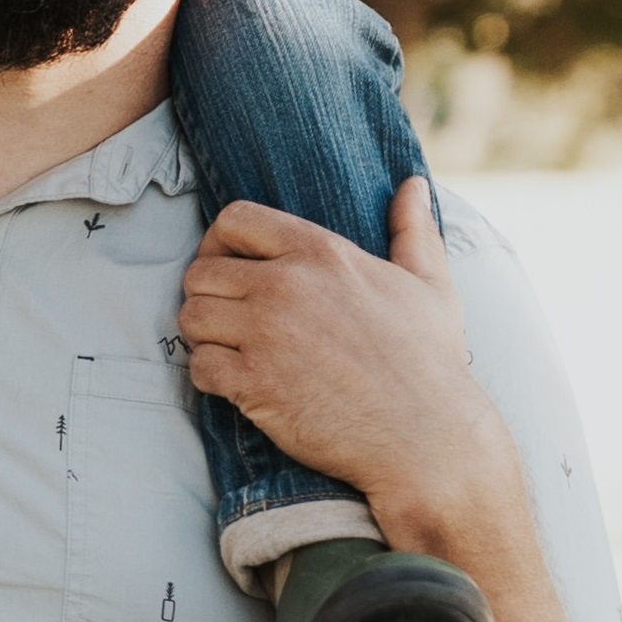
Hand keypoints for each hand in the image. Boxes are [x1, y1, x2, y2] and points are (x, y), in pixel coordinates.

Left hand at [178, 179, 518, 547]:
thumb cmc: (430, 362)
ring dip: (204, 335)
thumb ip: (412, 229)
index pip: (234, 219)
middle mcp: (284, 286)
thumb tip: (412, 183)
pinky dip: (208, 376)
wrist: (426, 438)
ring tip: (232, 349)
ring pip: (191, 317)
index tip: (232, 266)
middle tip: (230, 318)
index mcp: (321, 253)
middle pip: (200, 272)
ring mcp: (264, 335)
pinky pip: (197, 366)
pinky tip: (237, 384)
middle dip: (208, 294)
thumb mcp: (430, 285)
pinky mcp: (252, 383)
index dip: (221, 242)